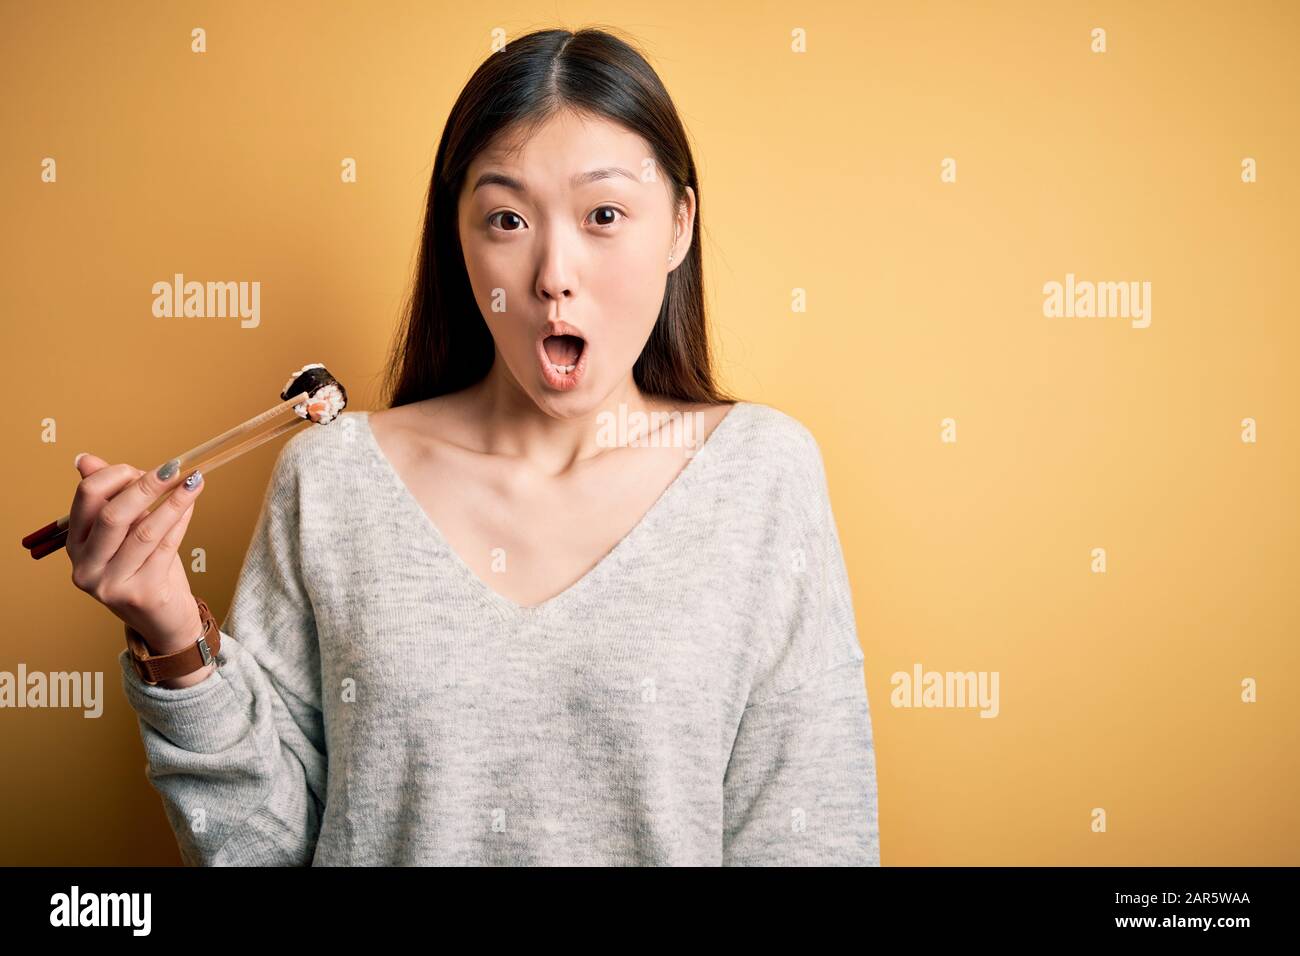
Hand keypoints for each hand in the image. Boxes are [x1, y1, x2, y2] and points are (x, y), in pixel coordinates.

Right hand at [67, 453, 205, 653]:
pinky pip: (166, 548)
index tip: (142, 468)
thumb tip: (86, 459)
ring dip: (173, 501)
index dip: (116, 476)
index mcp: (75, 545)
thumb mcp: (123, 533)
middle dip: (146, 486)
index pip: (86, 497)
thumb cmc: (144, 569)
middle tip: (174, 468)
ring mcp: (111, 584)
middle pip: (112, 514)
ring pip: (144, 531)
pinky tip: (191, 506)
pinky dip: (181, 522)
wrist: (162, 620)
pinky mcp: (141, 594)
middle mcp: (86, 566)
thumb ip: (109, 498)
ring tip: (194, 481)